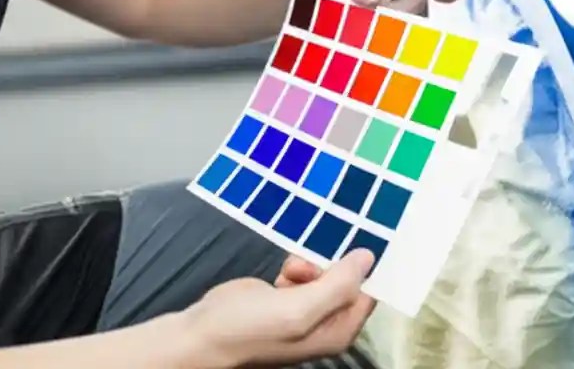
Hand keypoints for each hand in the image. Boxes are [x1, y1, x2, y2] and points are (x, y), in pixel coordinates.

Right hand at [179, 249, 376, 368]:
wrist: (203, 334)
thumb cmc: (252, 327)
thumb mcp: (299, 309)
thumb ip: (338, 285)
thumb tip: (368, 257)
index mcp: (338, 332)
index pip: (369, 294)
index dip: (366, 269)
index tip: (362, 239)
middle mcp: (327, 323)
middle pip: (348, 281)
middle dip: (331, 265)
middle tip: (308, 264)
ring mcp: (306, 311)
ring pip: (325, 274)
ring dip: (310, 265)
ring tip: (289, 269)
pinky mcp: (286, 299)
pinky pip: (305, 275)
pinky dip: (297, 268)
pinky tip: (283, 271)